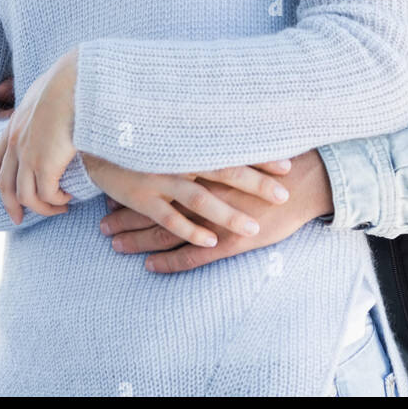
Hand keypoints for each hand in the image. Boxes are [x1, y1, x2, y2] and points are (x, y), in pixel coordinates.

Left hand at [0, 49, 78, 223]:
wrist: (77, 79)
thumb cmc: (70, 79)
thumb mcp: (47, 90)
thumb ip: (42, 103)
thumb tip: (53, 104)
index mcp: (16, 124)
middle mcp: (17, 142)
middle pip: (6, 184)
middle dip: (11, 205)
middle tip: (17, 219)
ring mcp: (30, 154)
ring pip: (26, 196)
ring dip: (42, 207)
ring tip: (59, 208)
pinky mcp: (46, 164)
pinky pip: (47, 195)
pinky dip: (56, 201)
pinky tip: (68, 197)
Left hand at [100, 147, 334, 271]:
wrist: (305, 181)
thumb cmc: (273, 161)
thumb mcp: (236, 144)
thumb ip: (208, 147)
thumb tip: (183, 142)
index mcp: (199, 169)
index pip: (156, 181)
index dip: (131, 189)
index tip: (109, 194)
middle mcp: (200, 192)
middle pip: (154, 207)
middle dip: (125, 218)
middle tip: (101, 226)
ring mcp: (214, 219)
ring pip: (166, 232)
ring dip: (138, 240)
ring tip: (114, 246)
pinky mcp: (230, 241)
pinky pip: (193, 256)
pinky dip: (170, 262)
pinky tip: (150, 266)